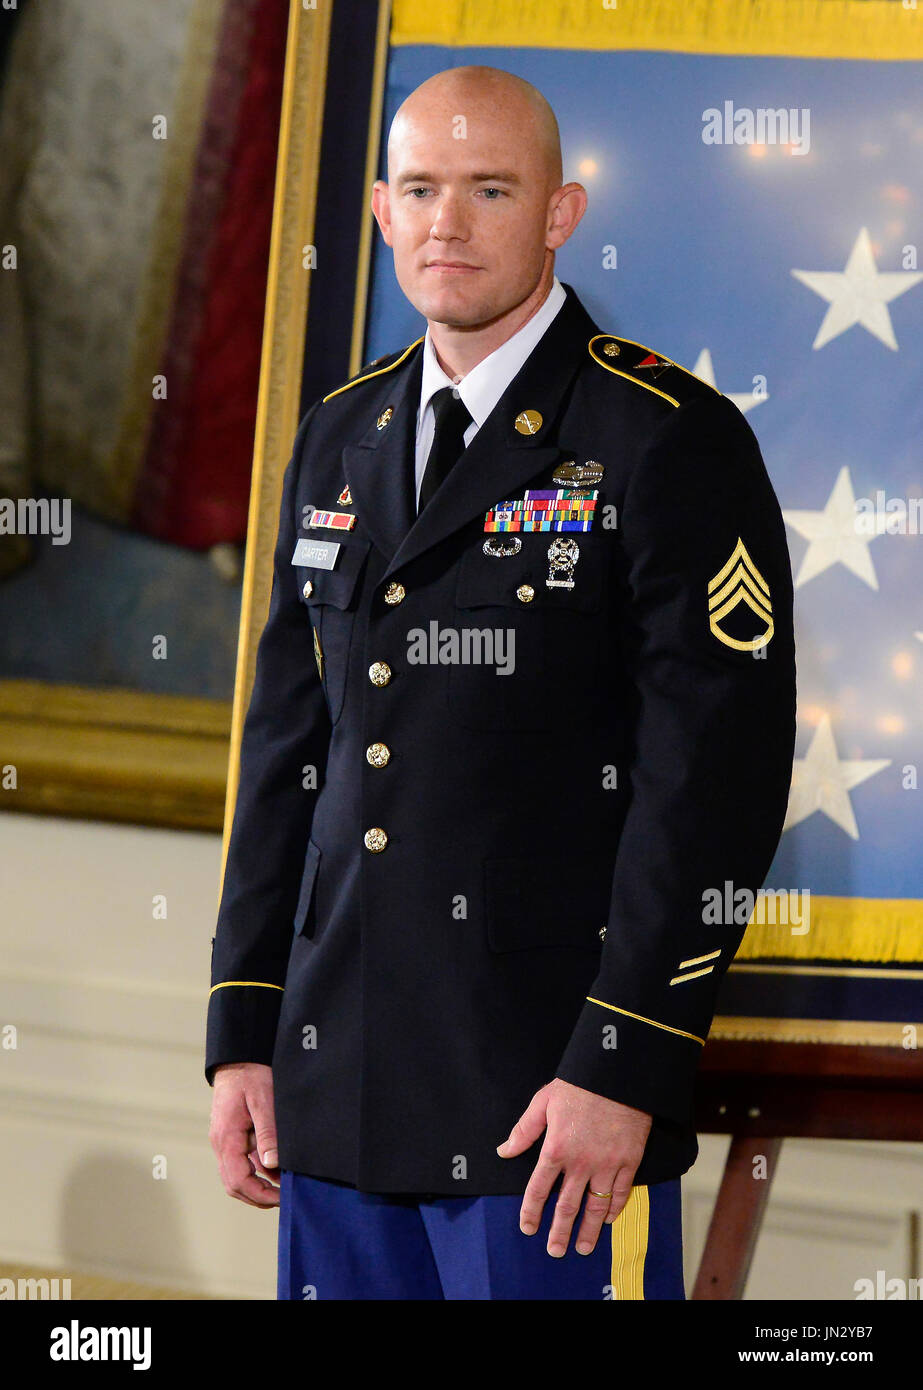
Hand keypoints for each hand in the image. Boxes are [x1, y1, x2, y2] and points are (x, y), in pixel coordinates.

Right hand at [209, 1062, 280, 1207]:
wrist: (238, 1059)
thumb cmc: (250, 1076)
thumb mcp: (263, 1101)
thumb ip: (267, 1132)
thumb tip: (272, 1163)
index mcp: (227, 1138)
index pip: (238, 1180)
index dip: (259, 1194)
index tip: (281, 1197)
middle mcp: (222, 1144)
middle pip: (234, 1184)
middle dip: (258, 1196)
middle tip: (283, 1198)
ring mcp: (225, 1141)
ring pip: (237, 1175)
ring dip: (258, 1185)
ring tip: (283, 1185)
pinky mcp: (232, 1136)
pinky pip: (241, 1161)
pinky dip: (257, 1170)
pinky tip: (275, 1168)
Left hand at [497, 1079, 651, 1257]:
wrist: (617, 1075)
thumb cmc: (579, 1085)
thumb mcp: (543, 1101)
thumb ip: (524, 1130)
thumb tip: (504, 1151)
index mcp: (556, 1148)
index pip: (539, 1188)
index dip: (531, 1211)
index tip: (528, 1228)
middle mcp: (580, 1162)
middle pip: (567, 1205)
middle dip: (560, 1231)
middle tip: (555, 1251)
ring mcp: (607, 1164)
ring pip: (596, 1206)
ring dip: (589, 1230)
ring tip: (583, 1248)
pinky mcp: (629, 1161)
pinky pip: (621, 1192)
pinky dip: (614, 1209)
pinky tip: (608, 1220)